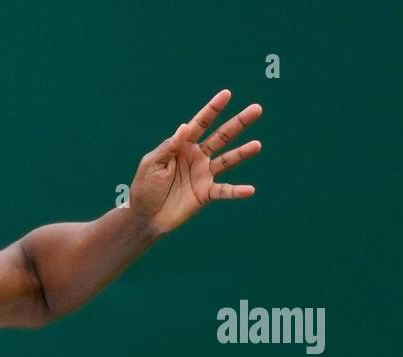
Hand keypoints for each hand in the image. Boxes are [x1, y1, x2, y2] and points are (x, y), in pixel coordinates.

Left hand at [130, 89, 262, 236]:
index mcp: (182, 145)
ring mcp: (203, 174)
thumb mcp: (151, 164)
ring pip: (227, 160)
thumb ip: (169, 147)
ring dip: (243, 153)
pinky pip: (224, 191)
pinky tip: (250, 190)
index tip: (226, 94)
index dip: (213, 109)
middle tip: (257, 109)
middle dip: (238, 123)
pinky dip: (237, 191)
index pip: (200, 123)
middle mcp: (197, 156)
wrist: (144, 216)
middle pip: (222, 136)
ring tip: (257, 145)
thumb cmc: (145, 187)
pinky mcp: (205, 193)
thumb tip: (185, 126)